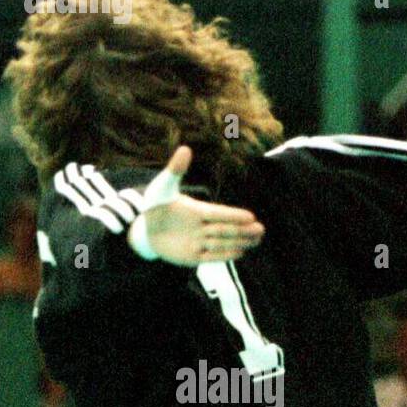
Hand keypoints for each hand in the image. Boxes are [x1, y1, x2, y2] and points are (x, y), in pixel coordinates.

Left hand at [136, 146, 264, 265]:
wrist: (146, 230)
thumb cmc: (156, 206)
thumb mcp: (162, 188)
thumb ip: (175, 171)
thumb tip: (185, 149)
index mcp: (197, 210)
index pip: (217, 213)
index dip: (232, 215)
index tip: (250, 217)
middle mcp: (201, 227)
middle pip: (224, 229)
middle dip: (242, 230)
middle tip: (261, 230)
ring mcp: (197, 242)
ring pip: (220, 242)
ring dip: (238, 242)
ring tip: (257, 240)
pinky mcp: (191, 256)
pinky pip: (209, 257)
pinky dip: (223, 255)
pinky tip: (240, 253)